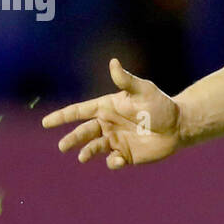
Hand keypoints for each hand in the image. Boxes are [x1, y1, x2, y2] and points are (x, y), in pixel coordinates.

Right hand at [41, 58, 181, 168]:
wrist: (178, 125)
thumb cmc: (160, 105)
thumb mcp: (144, 90)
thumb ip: (126, 80)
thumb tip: (113, 62)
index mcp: (107, 107)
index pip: (79, 111)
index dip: (62, 117)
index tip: (45, 122)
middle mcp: (108, 124)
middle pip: (83, 132)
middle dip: (71, 139)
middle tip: (62, 146)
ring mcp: (116, 140)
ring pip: (94, 148)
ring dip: (87, 152)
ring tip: (82, 157)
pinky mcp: (126, 155)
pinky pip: (114, 161)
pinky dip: (112, 162)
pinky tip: (117, 160)